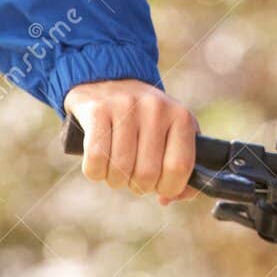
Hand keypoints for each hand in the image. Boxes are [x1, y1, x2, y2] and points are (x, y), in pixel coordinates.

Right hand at [62, 79, 199, 204]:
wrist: (107, 79)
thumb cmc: (144, 118)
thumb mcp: (171, 133)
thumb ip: (180, 167)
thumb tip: (168, 198)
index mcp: (181, 117)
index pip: (180, 167)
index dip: (168, 187)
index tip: (159, 187)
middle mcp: (156, 109)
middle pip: (147, 173)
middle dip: (138, 186)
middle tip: (133, 177)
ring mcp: (125, 107)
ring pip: (120, 170)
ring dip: (115, 180)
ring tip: (116, 170)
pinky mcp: (97, 110)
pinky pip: (96, 159)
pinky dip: (95, 172)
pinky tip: (98, 163)